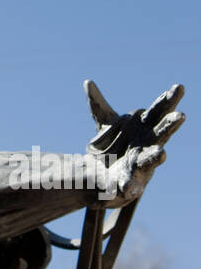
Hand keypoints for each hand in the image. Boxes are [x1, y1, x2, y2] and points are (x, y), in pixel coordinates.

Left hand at [84, 79, 184, 205]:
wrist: (105, 175)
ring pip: (151, 159)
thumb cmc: (116, 146)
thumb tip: (88, 82)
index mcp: (145, 128)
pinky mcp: (131, 182)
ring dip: (155, 157)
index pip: (159, 111)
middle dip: (170, 124)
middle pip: (162, 132)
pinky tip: (126, 186)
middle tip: (181, 115)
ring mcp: (141, 163)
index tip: (179, 86)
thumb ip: (98, 105)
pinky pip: (131, 184)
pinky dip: (129, 185)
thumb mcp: (105, 124)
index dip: (168, 99)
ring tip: (160, 154)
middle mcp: (148, 145)